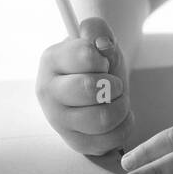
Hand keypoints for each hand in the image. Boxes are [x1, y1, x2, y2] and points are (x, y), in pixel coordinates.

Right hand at [35, 17, 134, 155]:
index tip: (101, 62)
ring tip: (117, 100)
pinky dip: (125, 125)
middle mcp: (47, 91)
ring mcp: (58, 120)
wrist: (94, 88)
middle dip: (114, 84)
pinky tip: (119, 115)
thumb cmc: (96, 62)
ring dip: (122, 106)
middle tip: (112, 84)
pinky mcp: (75, 142)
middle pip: (92, 89)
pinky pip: (110, 140)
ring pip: (103, 118)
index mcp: (51, 59)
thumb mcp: (98, 40)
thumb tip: (103, 45)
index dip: (104, 58)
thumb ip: (98, 31)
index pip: (86, 55)